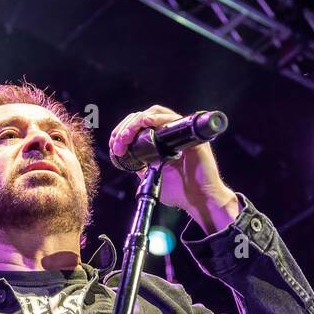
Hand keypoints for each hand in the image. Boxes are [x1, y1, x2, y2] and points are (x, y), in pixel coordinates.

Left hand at [109, 105, 239, 231]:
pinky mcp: (191, 135)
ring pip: (156, 113)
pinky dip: (157, 119)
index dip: (125, 130)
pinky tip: (145, 122)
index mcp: (162, 141)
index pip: (140, 125)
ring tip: (126, 135)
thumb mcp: (152, 176)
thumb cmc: (180, 192)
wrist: (198, 200)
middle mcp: (172, 133)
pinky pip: (173, 120)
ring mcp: (181, 132)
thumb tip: (124, 157)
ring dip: (137, 121)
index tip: (115, 144)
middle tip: (118, 141)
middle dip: (126, 126)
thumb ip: (141, 164)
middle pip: (145, 116)